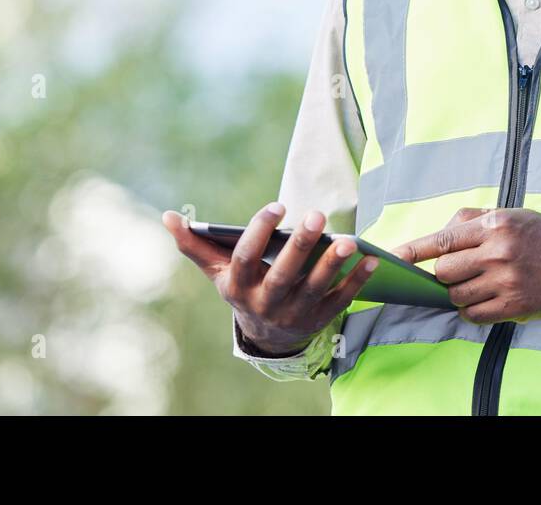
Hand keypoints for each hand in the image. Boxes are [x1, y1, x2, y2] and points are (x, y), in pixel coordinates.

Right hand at [162, 204, 377, 355]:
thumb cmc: (244, 286)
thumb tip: (168, 216)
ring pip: (314, 290)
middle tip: (317, 214)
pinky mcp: (320, 319)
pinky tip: (372, 259)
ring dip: (332, 265)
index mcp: (238, 286)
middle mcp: (265, 303)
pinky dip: (357, 281)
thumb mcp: (217, 271)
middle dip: (299, 246)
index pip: (245, 258)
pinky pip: (340, 301)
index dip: (259, 231)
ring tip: (348, 240)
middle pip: (283, 276)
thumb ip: (195, 244)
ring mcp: (293, 314)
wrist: (266, 335)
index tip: (277, 205)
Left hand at [390, 208, 540, 324]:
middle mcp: (499, 251)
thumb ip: (472, 220)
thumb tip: (438, 235)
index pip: (442, 240)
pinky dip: (471, 310)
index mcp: (495, 224)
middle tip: (460, 271)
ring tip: (477, 284)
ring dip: (457, 293)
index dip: (413, 251)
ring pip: (456, 294)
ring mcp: (506, 281)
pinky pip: (474, 314)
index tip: (393, 258)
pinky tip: (484, 300)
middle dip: (444, 274)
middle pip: (444, 271)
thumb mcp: (511, 215)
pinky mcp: (514, 305)